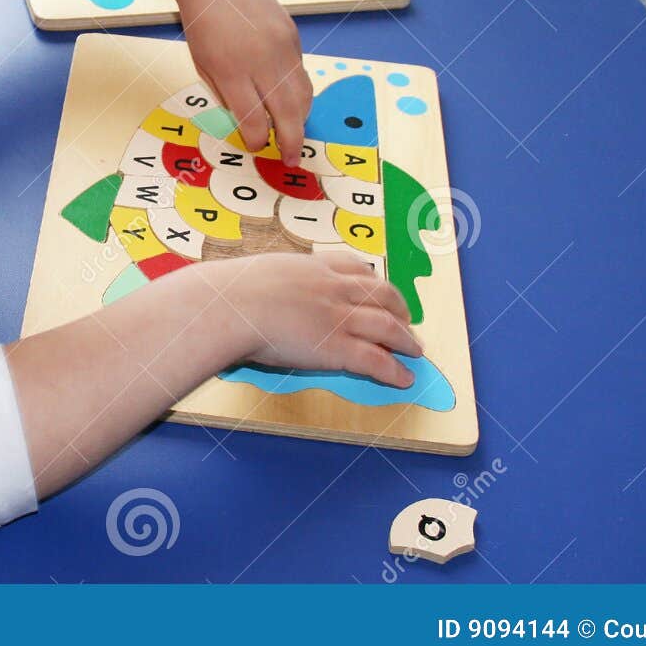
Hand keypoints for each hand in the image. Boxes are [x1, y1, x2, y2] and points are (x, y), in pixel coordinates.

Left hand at [180, 0, 312, 165]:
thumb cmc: (203, 26)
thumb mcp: (204, 66)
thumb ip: (227, 95)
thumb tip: (251, 122)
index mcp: (231, 72)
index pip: (253, 120)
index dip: (257, 140)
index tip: (257, 147)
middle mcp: (261, 62)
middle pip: (287, 113)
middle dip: (292, 142)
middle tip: (293, 160)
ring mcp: (282, 48)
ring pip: (302, 95)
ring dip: (301, 119)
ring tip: (294, 134)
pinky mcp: (293, 36)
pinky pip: (301, 73)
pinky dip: (299, 93)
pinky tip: (292, 103)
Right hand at [215, 249, 421, 387]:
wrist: (230, 306)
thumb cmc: (230, 291)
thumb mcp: (258, 273)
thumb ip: (271, 281)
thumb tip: (258, 291)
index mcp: (312, 267)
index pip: (354, 267)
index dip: (373, 280)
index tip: (380, 287)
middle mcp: (332, 288)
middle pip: (380, 294)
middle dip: (399, 308)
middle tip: (407, 320)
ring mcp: (338, 317)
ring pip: (386, 326)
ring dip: (406, 339)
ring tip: (415, 350)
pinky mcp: (337, 347)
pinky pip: (376, 360)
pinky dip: (394, 370)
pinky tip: (403, 378)